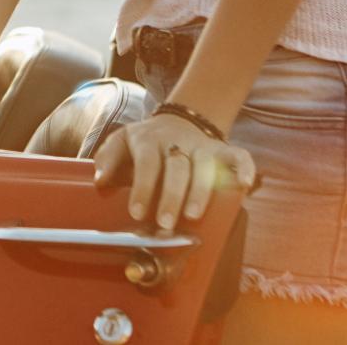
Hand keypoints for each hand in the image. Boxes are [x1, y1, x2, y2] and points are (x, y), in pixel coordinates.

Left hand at [92, 113, 256, 232]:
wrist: (175, 122)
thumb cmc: (144, 143)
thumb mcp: (120, 143)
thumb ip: (108, 160)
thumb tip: (101, 181)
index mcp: (148, 140)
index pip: (146, 163)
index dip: (142, 188)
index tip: (137, 213)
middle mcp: (177, 141)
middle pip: (177, 168)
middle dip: (172, 197)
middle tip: (165, 224)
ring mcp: (202, 145)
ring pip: (206, 165)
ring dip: (201, 191)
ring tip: (193, 215)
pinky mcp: (221, 149)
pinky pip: (238, 156)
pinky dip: (244, 169)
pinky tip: (245, 185)